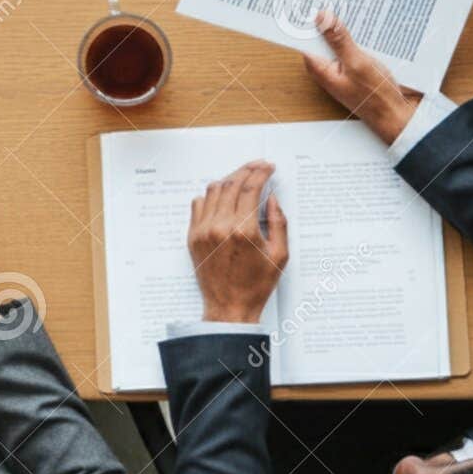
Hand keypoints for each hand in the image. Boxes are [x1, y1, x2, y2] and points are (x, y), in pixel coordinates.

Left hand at [187, 161, 287, 323]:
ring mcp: (203, 230)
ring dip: (229, 180)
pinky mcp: (192, 236)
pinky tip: (223, 198)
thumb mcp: (279, 255)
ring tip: (242, 179)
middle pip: (231, 184)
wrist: (229, 307)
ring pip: (213, 190)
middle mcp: (220, 226)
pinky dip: (211, 196)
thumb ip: (278, 222)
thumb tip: (271, 197)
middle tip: (257, 166)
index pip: (250, 188)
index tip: (268, 167)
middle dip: (246, 170)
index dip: (260, 173)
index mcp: (244, 231)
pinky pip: (198, 204)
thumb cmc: (256, 285)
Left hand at [302, 11, 421, 144]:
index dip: (302, 19)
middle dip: (326, 17)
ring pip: (338, 37)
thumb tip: (321, 17)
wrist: (399, 116)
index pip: (303, 38)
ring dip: (345, 24)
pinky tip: (365, 21)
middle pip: (321, 34)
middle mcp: (327, 65)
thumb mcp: (357, 64)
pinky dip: (358, 33)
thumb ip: (339, 40)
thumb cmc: (376, 98)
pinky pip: (353, 43)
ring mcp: (342, 65)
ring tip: (348, 0)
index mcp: (319, 66)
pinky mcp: (356, 64)